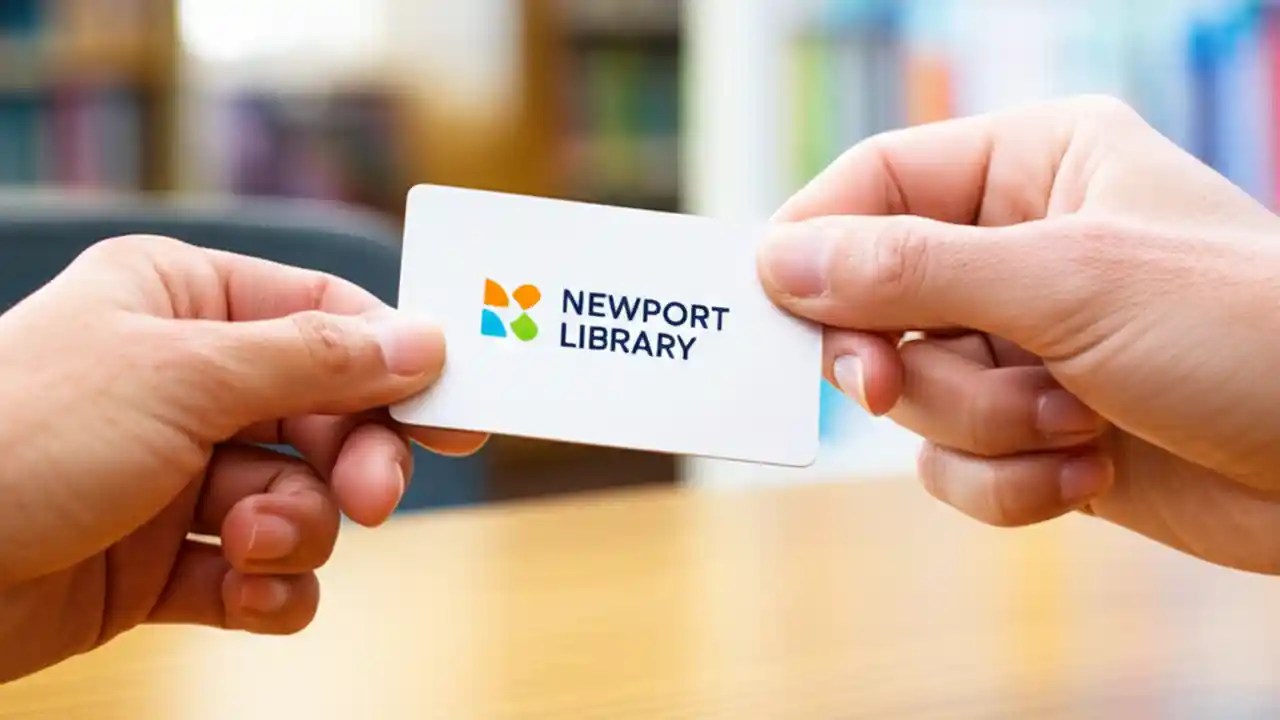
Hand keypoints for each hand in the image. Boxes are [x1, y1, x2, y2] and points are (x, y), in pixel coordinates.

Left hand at [0, 236, 485, 680]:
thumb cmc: (19, 435)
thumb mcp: (180, 375)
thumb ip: (315, 359)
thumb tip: (424, 341)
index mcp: (182, 301)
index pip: (324, 317)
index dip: (397, 362)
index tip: (456, 410)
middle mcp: (185, 382)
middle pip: (327, 415)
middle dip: (352, 461)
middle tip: (375, 497)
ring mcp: (177, 474)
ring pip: (302, 499)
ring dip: (296, 530)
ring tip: (250, 544)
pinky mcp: (166, 561)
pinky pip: (261, 571)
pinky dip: (269, 587)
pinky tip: (245, 592)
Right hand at [759, 96, 1279, 574]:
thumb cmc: (1245, 334)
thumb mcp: (1068, 283)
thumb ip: (911, 271)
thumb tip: (779, 262)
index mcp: (1030, 169)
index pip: (873, 186)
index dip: (812, 242)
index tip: (771, 302)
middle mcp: (1015, 253)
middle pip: (873, 302)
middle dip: (907, 362)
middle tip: (885, 386)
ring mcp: (1022, 347)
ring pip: (910, 395)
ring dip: (983, 425)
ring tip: (1076, 420)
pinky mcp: (1032, 432)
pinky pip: (952, 464)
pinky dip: (1006, 481)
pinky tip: (1086, 469)